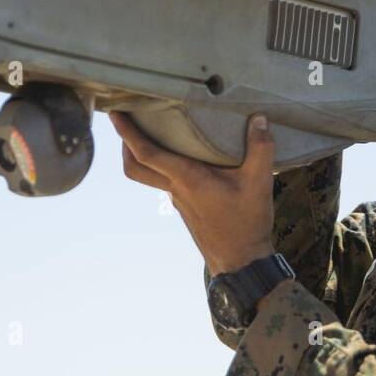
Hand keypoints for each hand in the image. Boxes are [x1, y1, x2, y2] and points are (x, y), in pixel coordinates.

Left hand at [113, 110, 276, 275]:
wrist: (241, 262)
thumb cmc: (246, 223)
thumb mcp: (259, 182)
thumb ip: (260, 148)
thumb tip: (259, 119)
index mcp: (186, 179)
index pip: (146, 154)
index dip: (127, 133)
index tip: (114, 114)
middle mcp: (176, 188)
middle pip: (135, 167)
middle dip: (125, 142)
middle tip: (126, 119)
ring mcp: (178, 199)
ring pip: (147, 175)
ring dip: (140, 154)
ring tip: (150, 130)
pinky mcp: (186, 206)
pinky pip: (164, 181)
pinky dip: (161, 165)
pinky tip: (180, 155)